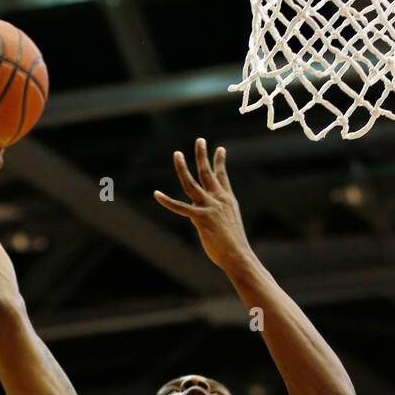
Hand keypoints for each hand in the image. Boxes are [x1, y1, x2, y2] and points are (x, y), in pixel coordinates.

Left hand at [154, 138, 252, 272]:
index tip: (220, 149)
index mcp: (228, 201)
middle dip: (203, 155)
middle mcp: (219, 200)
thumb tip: (201, 215)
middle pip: (208, 173)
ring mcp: (209, 207)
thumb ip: (216, 216)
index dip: (220, 162)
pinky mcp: (200, 218)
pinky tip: (157, 194)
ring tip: (177, 154)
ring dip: (183, 168)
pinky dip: (168, 201)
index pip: (223, 177)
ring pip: (192, 184)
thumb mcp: (228, 226)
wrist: (238, 255)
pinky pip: (180, 208)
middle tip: (200, 140)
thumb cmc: (234, 246)